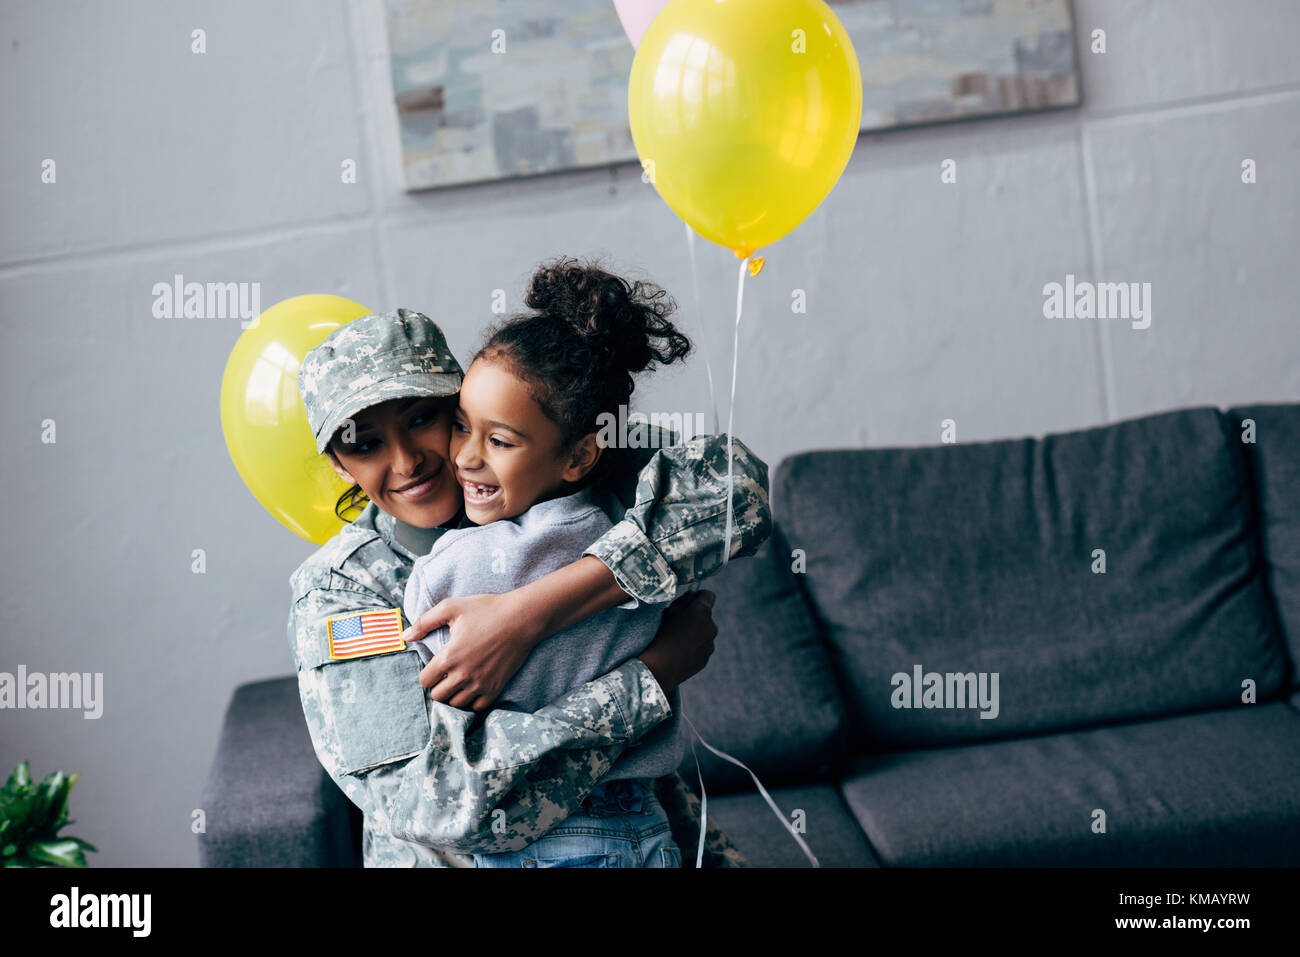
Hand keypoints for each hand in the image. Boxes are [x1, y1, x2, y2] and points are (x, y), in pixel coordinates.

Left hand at [402, 593, 538, 711]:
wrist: (522, 618)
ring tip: (458, 683)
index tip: (434, 667)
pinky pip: (477, 708)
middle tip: (445, 676)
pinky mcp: (496, 688)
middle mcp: (463, 675)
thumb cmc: (486, 609)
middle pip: (438, 696)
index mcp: (448, 657)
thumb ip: (424, 622)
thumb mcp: (451, 608)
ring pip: (456, 705)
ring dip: (453, 695)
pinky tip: (472, 689)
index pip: (424, 681)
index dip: (426, 674)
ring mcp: (480, 684)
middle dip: (438, 686)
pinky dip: (471, 702)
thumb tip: (405, 636)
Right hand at [637, 590, 717, 694]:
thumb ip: (683, 601)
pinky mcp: (706, 659)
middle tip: (677, 623)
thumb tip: (693, 594)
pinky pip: (701, 647)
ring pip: (704, 632)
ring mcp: (710, 645)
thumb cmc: (658, 636)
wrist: (656, 669)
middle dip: (695, 616)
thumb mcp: (667, 612)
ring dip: (695, 632)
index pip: (708, 595)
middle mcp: (711, 627)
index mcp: (702, 612)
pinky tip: (678, 652)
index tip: (687, 603)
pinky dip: (694, 647)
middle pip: (706, 616)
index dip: (697, 597)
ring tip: (676, 640)